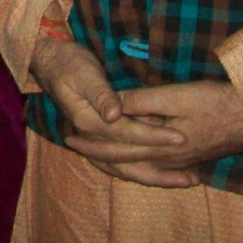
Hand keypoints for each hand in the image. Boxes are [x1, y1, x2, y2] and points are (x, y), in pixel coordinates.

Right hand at [31, 35, 194, 187]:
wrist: (51, 62)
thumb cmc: (69, 63)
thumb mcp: (85, 73)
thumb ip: (100, 94)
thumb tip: (114, 114)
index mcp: (89, 122)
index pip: (128, 134)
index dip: (154, 135)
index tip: (180, 138)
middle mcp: (91, 138)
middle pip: (128, 161)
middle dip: (161, 168)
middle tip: (191, 176)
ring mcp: (93, 141)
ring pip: (125, 169)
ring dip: (154, 177)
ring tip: (183, 180)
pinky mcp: (98, 139)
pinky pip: (120, 163)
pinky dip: (140, 171)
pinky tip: (159, 173)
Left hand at [67, 80, 242, 175]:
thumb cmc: (216, 101)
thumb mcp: (176, 96)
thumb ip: (142, 102)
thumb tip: (112, 106)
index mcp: (160, 146)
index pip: (117, 148)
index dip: (92, 142)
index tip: (70, 134)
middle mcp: (168, 161)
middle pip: (124, 162)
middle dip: (97, 154)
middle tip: (72, 144)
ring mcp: (180, 164)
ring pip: (140, 168)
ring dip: (116, 163)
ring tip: (97, 156)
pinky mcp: (190, 160)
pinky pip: (157, 169)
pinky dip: (140, 168)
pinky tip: (137, 165)